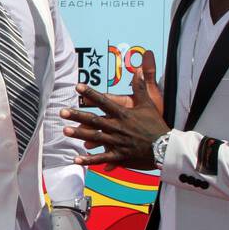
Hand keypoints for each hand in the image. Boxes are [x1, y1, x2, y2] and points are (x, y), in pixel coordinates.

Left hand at [61, 49, 169, 169]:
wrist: (166, 147)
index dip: (91, 94)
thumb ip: (140, 87)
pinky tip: (76, 160)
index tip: (78, 87)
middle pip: (95, 120)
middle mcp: (118, 127)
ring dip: (80, 134)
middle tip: (62, 112)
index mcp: (123, 114)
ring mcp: (118, 142)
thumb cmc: (156, 125)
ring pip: (95, 138)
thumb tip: (137, 69)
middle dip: (77, 115)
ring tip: (65, 130)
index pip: (104, 101)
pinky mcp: (120, 156)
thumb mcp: (149, 104)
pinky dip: (89, 160)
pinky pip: (102, 158)